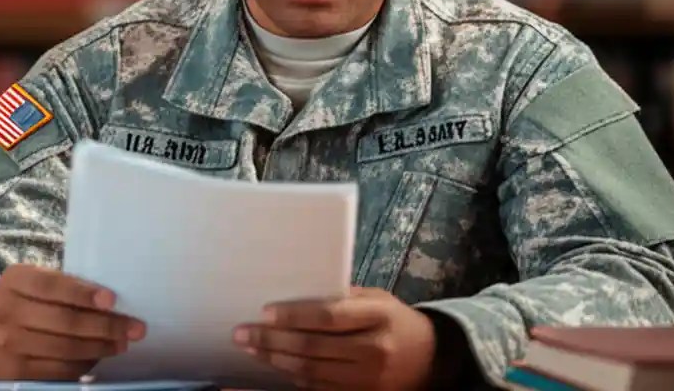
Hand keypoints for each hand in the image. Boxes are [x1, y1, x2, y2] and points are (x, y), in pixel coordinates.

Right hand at [0, 264, 145, 379]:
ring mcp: (9, 344)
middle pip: (63, 320)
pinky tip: (99, 356)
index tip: (112, 299)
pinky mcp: (17, 372)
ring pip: (65, 348)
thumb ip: (63, 285)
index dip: (82, 292)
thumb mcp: (33, 285)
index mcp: (14, 280)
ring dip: (100, 346)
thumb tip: (113, 299)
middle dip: (105, 325)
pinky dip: (85, 364)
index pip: (50, 285)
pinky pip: (60, 370)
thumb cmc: (25, 305)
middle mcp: (7, 310)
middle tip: (134, 327)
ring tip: (122, 343)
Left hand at [234, 287, 436, 389]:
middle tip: (242, 334)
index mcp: (378, 317)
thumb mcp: (378, 299)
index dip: (294, 315)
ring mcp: (367, 380)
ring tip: (251, 349)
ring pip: (311, 373)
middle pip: (313, 347)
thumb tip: (294, 291)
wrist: (430, 360)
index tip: (265, 312)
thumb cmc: (395, 320)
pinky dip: (290, 380)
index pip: (329, 316)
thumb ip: (343, 296)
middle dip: (272, 341)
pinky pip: (317, 390)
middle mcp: (373, 351)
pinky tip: (271, 370)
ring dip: (275, 361)